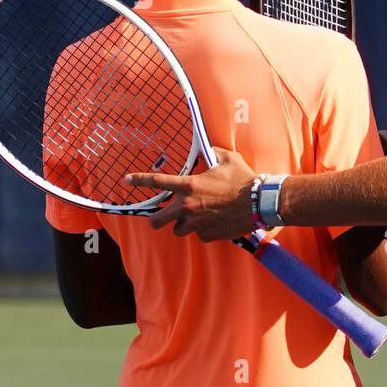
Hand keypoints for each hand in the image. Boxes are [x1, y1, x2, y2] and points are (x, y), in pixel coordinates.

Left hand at [125, 147, 257, 241]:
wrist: (259, 202)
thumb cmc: (243, 179)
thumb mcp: (228, 159)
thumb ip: (214, 153)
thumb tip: (209, 151)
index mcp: (189, 185)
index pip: (157, 181)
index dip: (139, 180)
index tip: (126, 180)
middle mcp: (187, 206)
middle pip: (157, 220)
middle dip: (157, 220)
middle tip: (163, 217)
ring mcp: (196, 223)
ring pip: (178, 230)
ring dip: (184, 225)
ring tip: (198, 219)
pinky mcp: (207, 235)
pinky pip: (199, 236)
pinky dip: (204, 231)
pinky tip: (215, 224)